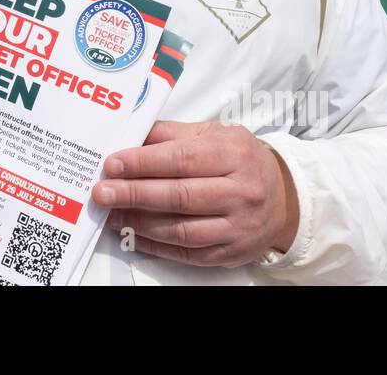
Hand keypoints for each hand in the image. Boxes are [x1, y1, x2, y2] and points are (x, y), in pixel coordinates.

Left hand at [93, 119, 299, 267]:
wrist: (284, 197)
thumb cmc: (241, 160)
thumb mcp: (215, 134)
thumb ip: (173, 134)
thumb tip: (131, 135)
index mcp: (234, 155)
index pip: (182, 159)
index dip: (143, 162)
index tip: (113, 164)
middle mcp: (240, 192)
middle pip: (180, 195)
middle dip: (135, 194)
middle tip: (103, 191)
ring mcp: (238, 226)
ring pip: (182, 229)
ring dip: (139, 222)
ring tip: (111, 214)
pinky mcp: (231, 252)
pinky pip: (187, 252)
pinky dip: (154, 244)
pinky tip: (132, 233)